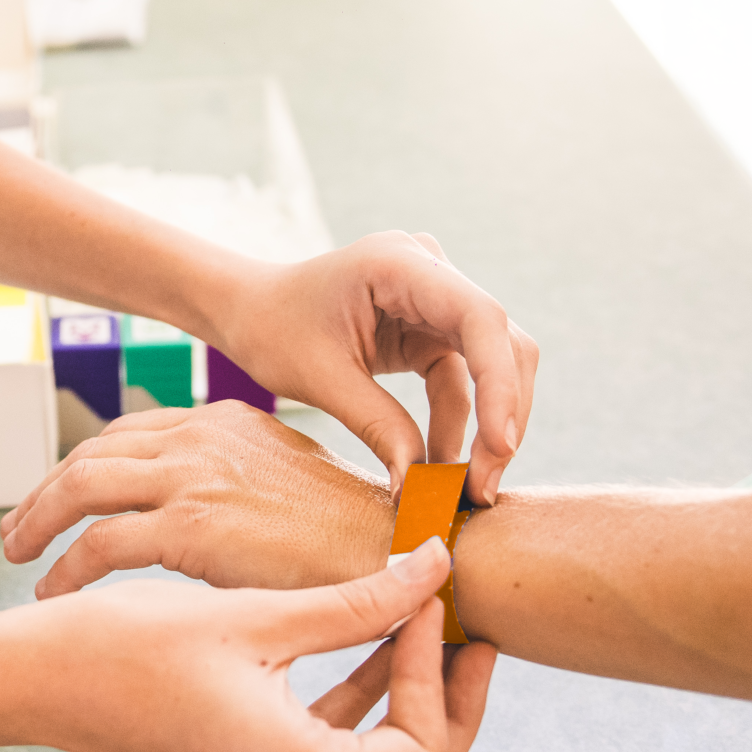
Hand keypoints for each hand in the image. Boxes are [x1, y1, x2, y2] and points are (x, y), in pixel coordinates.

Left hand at [2, 402, 395, 596]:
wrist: (404, 546)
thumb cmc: (363, 531)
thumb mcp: (295, 487)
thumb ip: (245, 487)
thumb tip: (213, 516)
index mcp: (225, 422)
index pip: (131, 433)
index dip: (86, 464)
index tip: (60, 496)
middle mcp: (201, 437)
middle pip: (92, 453)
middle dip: (45, 490)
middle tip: (19, 528)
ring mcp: (192, 477)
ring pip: (79, 488)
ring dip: (38, 522)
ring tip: (18, 556)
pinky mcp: (189, 525)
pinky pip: (99, 545)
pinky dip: (66, 571)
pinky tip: (52, 595)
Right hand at [5, 539, 495, 751]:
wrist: (35, 677)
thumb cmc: (127, 643)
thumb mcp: (254, 613)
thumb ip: (354, 601)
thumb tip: (433, 570)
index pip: (422, 750)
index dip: (439, 673)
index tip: (428, 598)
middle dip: (449, 706)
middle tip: (462, 633)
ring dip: (405, 704)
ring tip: (417, 626)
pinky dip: (357, 708)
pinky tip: (356, 641)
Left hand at [211, 231, 537, 504]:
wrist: (249, 311)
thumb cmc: (272, 330)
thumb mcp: (321, 380)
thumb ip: (378, 426)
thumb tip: (420, 485)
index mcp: (399, 263)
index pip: (479, 317)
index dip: (500, 384)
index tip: (500, 447)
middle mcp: (429, 270)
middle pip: (500, 342)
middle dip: (502, 415)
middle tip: (483, 485)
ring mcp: (434, 297)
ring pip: (493, 362)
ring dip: (488, 425)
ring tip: (468, 487)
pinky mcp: (431, 326)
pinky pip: (463, 376)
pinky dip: (462, 421)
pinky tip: (444, 464)